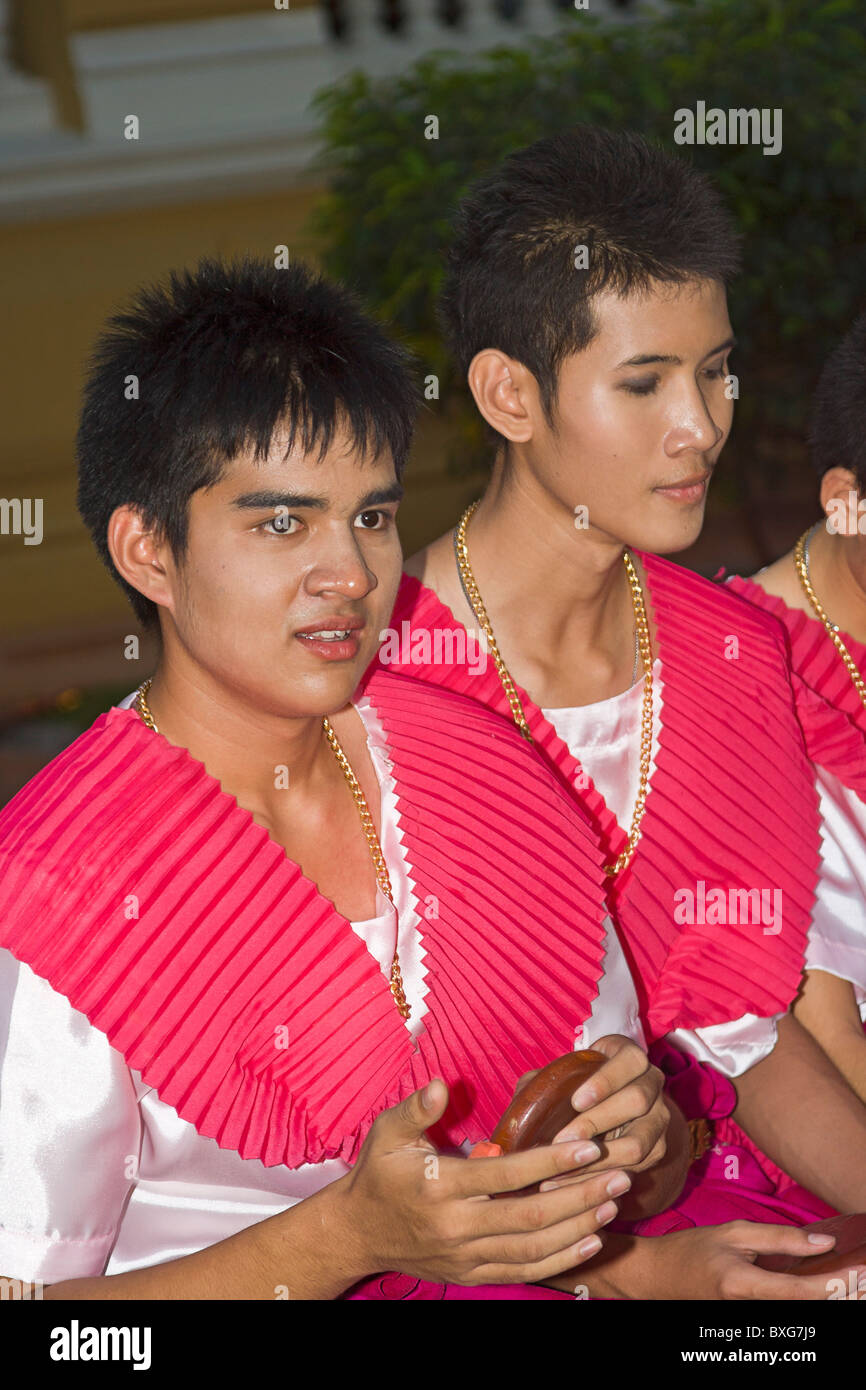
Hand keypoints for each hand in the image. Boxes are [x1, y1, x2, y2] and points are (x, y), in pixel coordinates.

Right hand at [340, 1078, 632, 1287]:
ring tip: (613, 1202)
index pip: (507, 1173)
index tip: (588, 1144)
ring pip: (534, 1247)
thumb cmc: (379, 1173)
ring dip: (579, 1227)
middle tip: (620, 1173)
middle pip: (531, 1215)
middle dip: (581, 1195)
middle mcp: (456, 1225)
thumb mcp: (387, 1133)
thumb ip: (416, 1108)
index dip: (551, 1161)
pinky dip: (561, 1260)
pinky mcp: (471, 1274)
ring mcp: (466, 1256)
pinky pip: (524, 1270)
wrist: (357, 1233)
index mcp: (440, 1185)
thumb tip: (439, 1084)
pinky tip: (590, 1241)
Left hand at [542, 1035, 667, 1190]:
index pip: (631, 1061)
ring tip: (561, 1169)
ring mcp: (659, 1117)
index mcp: (631, 1057)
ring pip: (639, 1142)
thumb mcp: (564, 1075)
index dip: (606, 1081)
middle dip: (597, 1122)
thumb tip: (523, 1098)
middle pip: (636, 1101)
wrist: (608, 1109)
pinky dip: (600, 1178)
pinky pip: (634, 1168)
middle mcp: (653, 1083)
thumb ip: (545, 1081)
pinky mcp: (657, 1149)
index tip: (576, 1101)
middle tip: (561, 1140)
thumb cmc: (577, 1085)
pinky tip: (571, 1185)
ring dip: (598, 1159)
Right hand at [641, 1222, 865, 1300]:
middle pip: (807, 1309)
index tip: (860, 1271)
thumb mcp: (734, 1233)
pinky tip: (832, 1286)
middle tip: (865, 1277)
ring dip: (832, 1298)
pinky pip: (791, 1311)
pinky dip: (814, 1299)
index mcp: (742, 1285)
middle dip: (841, 1295)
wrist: (661, 1277)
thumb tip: (824, 1242)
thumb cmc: (694, 1250)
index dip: (834, 1284)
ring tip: (856, 1280)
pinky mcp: (756, 1319)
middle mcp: (750, 1310)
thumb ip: (779, 1238)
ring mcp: (752, 1320)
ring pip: (802, 1313)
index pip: (799, 1291)